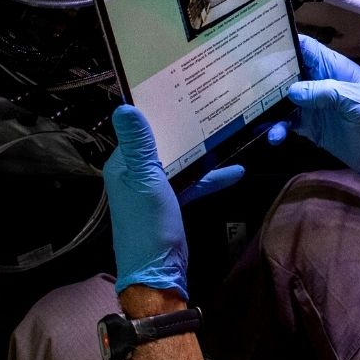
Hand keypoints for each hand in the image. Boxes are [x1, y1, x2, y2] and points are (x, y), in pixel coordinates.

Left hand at [102, 105, 246, 295]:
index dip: (156, 109)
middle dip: (184, 126)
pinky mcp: (171, 203)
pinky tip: (235, 170)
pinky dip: (209, 177)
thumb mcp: (146, 180)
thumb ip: (139, 145)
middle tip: (210, 102)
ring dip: (200, 151)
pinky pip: (191, 182)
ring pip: (178, 161)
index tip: (179, 86)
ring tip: (226, 132)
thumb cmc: (148, 224)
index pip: (138, 129)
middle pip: (161, 142)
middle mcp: (135, 173)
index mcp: (124, 165)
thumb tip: (124, 107)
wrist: (158, 273)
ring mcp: (154, 189)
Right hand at [267, 34, 359, 186]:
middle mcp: (321, 83)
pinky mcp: (311, 126)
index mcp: (334, 69)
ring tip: (254, 115)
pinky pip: (287, 122)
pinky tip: (272, 135)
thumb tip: (292, 90)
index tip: (257, 44)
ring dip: (268, 106)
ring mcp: (314, 105)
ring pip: (283, 99)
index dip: (283, 43)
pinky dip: (277, 127)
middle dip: (266, 76)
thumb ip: (326, 92)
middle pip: (287, 72)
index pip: (306, 48)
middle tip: (241, 81)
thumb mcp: (357, 103)